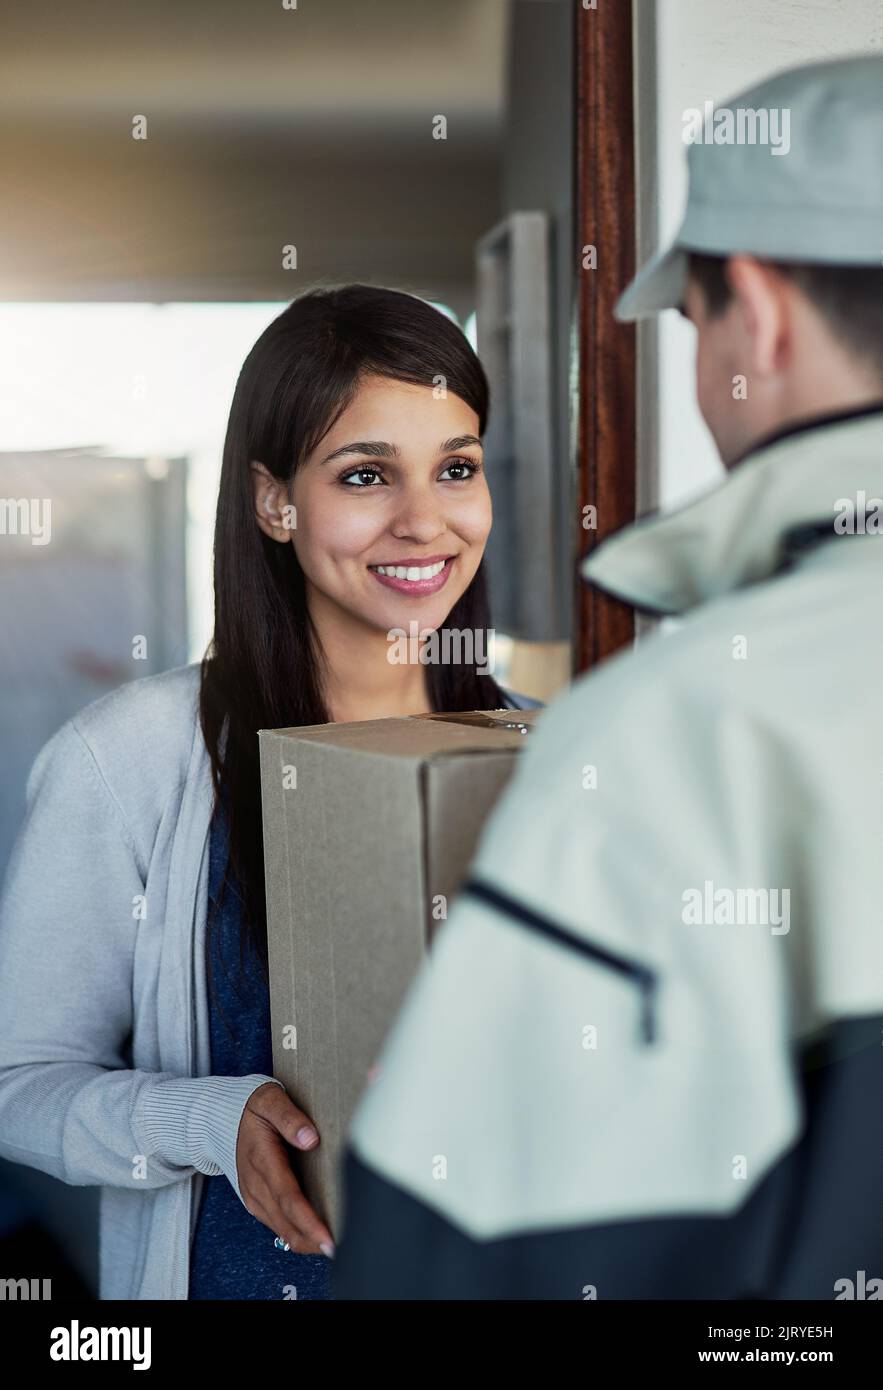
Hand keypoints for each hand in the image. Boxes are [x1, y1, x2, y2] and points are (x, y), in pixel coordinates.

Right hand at [236, 1082, 334, 1256]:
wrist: (220, 1118)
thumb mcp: (270, 1100)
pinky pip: (277, 1225)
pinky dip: (296, 1235)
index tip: (328, 1239)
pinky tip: (315, 1238)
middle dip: (313, 1241)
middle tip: (342, 1251)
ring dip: (306, 1242)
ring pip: (282, 1230)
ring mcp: (253, 1196)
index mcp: (262, 1160)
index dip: (309, 1223)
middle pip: (287, 1223)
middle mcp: (256, 1185)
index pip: (289, 1199)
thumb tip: (311, 1139)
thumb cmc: (251, 1107)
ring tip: (334, 1248)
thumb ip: (290, 1118)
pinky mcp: (255, 1201)